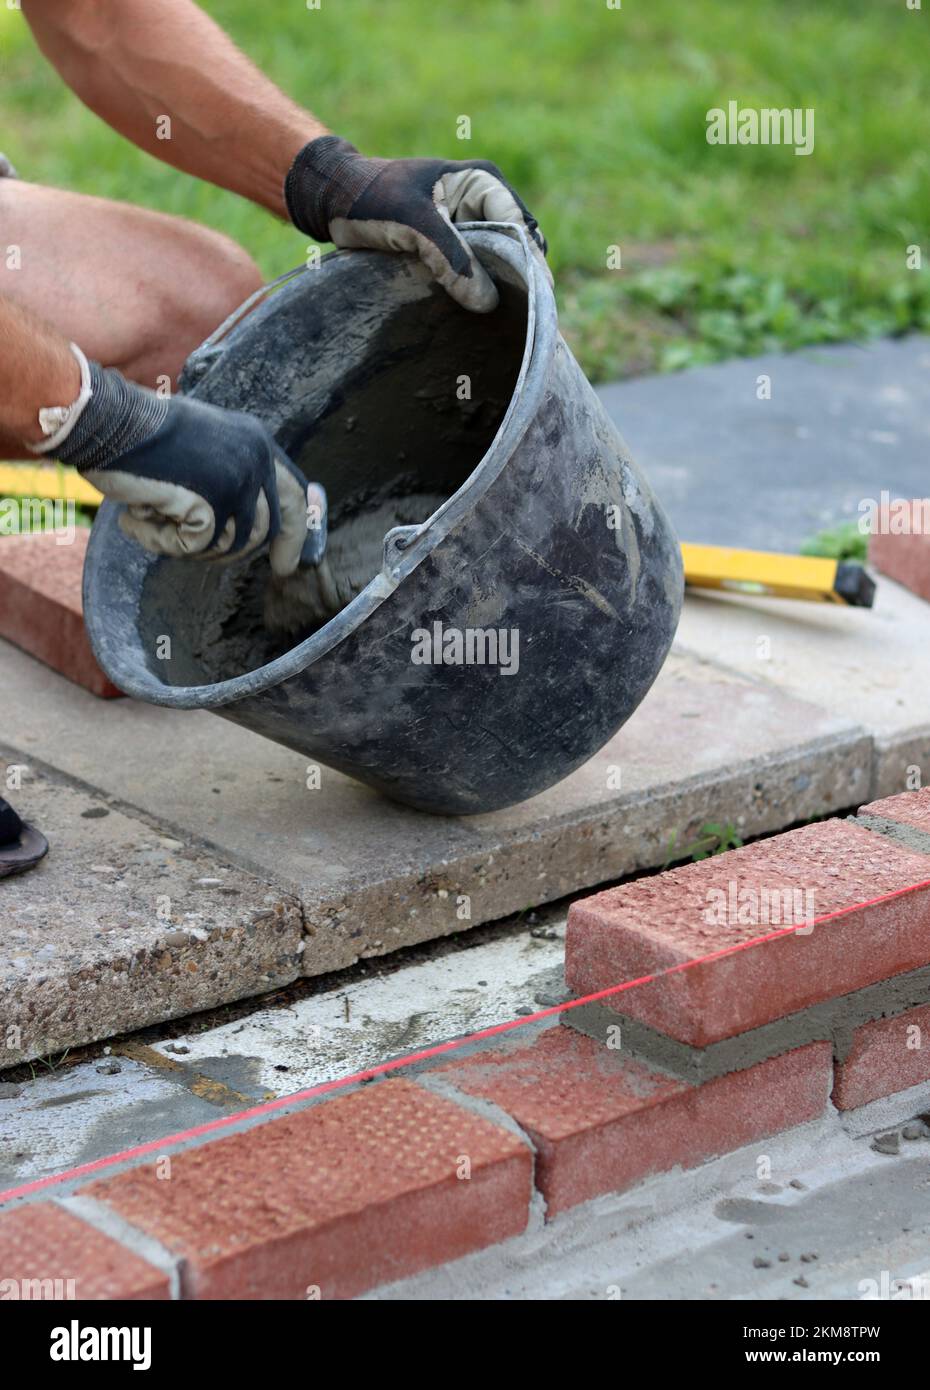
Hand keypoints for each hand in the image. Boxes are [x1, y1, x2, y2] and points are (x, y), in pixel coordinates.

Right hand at [51, 360, 324, 575]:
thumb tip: (246, 523)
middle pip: (267, 528)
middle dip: (247, 553)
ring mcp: (237, 482)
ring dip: (191, 545)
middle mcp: (255, 460)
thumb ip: (231, 472)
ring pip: (230, 544)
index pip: (293, 494)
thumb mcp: (205, 444)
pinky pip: (194, 546)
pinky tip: (138, 518)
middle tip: (224, 561)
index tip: (287, 563)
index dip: (295, 532)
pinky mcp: (212, 502)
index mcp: (257, 441)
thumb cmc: (142, 433)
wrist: (110, 420)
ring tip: (158, 521)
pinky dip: (161, 541)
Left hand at [284, 135, 547, 311]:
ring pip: (499, 264)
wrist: (336, 201)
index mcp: (482, 181)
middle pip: (517, 247)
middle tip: (520, 320)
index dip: (530, 261)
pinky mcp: (455, 250)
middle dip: (519, 279)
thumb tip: (486, 301)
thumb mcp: (413, 222)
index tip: (536, 300)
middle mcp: (484, 203)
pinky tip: (479, 319)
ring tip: (504, 324)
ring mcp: (471, 228)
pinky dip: (478, 294)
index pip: (520, 224)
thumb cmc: (372, 198)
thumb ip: (451, 258)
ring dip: (498, 290)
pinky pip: (477, 275)